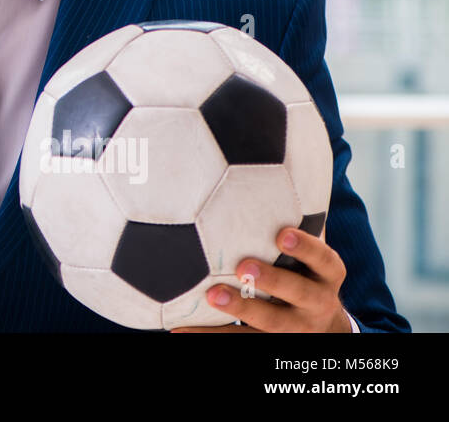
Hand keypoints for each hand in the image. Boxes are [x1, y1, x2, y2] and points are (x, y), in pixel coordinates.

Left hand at [171, 225, 350, 332]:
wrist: (324, 329)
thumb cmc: (304, 273)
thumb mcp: (312, 254)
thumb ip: (293, 221)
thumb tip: (258, 165)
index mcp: (326, 276)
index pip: (325, 260)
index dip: (307, 247)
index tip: (283, 234)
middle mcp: (317, 302)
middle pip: (299, 293)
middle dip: (273, 280)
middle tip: (244, 266)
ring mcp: (296, 326)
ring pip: (271, 323)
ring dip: (242, 309)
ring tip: (212, 295)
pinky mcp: (272, 342)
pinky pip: (242, 340)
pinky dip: (210, 332)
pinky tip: (180, 328)